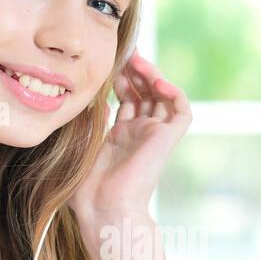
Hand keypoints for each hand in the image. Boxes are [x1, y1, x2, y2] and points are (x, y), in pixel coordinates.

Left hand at [68, 47, 191, 221]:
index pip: (126, 98)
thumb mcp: (79, 144)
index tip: (110, 59)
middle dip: (135, 70)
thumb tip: (94, 98)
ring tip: (137, 61)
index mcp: (119, 137)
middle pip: (144, 93)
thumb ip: (87, 119)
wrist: (103, 208)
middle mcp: (139, 134)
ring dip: (151, 75)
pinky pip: (181, 110)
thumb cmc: (85, 188)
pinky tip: (156, 82)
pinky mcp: (167, 139)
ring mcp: (154, 136)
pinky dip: (173, 92)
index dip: (121, 77)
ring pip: (162, 96)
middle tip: (124, 51)